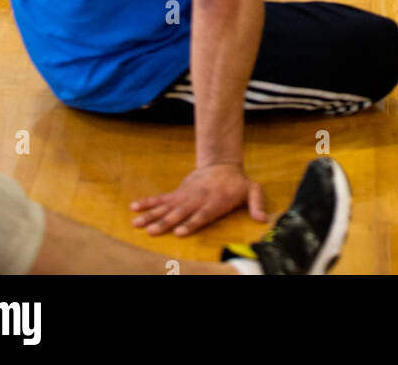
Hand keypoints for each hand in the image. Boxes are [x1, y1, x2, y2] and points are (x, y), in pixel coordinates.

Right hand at [130, 163, 266, 237]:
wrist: (222, 164)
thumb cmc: (237, 184)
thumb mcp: (252, 190)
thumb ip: (256, 203)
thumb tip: (263, 219)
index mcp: (214, 202)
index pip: (201, 214)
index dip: (191, 222)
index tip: (180, 231)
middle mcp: (197, 200)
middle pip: (180, 213)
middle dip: (165, 222)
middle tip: (150, 231)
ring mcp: (185, 196)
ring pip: (166, 206)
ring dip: (151, 215)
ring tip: (136, 223)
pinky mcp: (178, 192)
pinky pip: (161, 198)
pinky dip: (148, 202)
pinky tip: (134, 207)